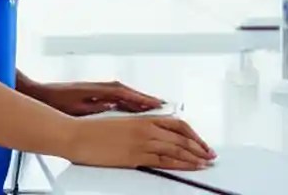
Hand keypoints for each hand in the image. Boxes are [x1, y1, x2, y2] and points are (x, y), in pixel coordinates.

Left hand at [34, 80, 163, 115]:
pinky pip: (118, 96)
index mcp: (98, 89)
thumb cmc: (56, 101)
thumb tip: (113, 104)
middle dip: (146, 98)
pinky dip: (129, 100)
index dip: (142, 99)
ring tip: (154, 106)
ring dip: (139, 99)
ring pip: (124, 93)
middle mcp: (100, 87)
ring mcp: (98, 89)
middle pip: (129, 92)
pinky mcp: (95, 93)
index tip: (157, 104)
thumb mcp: (77, 107)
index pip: (126, 93)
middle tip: (163, 105)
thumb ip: (97, 106)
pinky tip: (134, 107)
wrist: (41, 94)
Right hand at [68, 116, 215, 170]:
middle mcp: (145, 129)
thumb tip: (154, 136)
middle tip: (210, 154)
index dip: (193, 134)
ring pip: (176, 149)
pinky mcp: (135, 156)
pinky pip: (164, 161)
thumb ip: (139, 129)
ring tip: (206, 162)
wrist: (77, 135)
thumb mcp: (121, 125)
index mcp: (142, 119)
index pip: (177, 124)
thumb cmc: (93, 131)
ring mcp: (141, 142)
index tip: (201, 142)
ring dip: (195, 156)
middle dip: (199, 147)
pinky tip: (190, 167)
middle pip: (181, 137)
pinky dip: (181, 164)